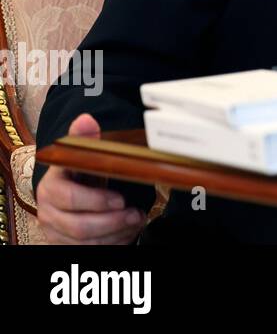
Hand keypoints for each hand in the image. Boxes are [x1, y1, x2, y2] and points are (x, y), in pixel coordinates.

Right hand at [36, 113, 145, 243]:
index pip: (70, 198)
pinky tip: (126, 231)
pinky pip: (89, 250)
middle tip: (135, 213)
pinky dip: (112, 242)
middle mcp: (48, 212)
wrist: (71, 192)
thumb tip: (85, 119)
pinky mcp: (64, 245)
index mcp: (52, 187)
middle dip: (113, 221)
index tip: (121, 199)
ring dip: (116, 233)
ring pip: (86, 242)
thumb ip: (85, 139)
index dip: (97, 201)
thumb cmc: (81, 174)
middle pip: (79, 226)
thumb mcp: (83, 155)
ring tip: (135, 220)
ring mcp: (55, 231)